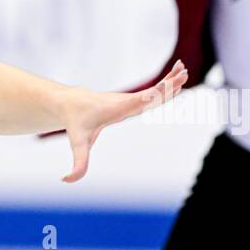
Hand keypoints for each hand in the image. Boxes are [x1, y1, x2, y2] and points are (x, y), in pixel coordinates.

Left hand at [58, 60, 188, 182]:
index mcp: (116, 109)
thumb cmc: (75, 123)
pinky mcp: (132, 100)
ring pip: (153, 89)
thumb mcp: (76, 144)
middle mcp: (125, 101)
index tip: (164, 86)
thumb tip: (66, 180)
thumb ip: (77, 164)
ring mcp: (130, 99)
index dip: (152, 95)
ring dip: (169, 80)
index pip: (137, 101)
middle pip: (150, 92)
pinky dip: (164, 85)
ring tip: (184, 69)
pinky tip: (175, 79)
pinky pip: (152, 92)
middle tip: (183, 73)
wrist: (70, 103)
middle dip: (166, 84)